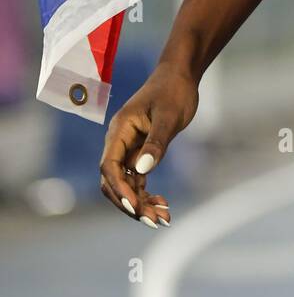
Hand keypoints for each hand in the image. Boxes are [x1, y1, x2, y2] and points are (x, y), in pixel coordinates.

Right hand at [98, 63, 199, 225]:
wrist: (180, 76)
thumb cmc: (174, 91)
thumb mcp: (169, 116)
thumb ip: (156, 143)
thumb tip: (142, 171)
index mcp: (119, 131)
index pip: (109, 167)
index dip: (119, 189)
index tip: (136, 206)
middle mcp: (119, 142)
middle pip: (113, 181)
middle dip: (131, 203)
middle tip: (154, 220)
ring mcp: (128, 149)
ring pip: (126, 184)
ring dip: (141, 203)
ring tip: (163, 218)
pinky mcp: (140, 153)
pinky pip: (137, 180)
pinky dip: (147, 194)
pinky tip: (162, 205)